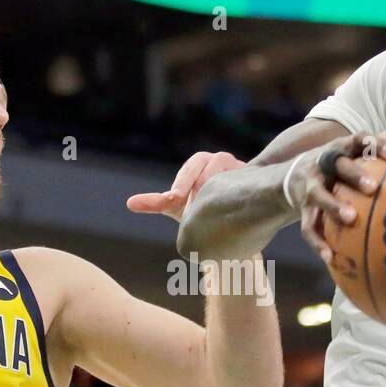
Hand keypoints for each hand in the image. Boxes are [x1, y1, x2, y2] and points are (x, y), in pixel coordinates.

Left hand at [127, 151, 246, 222]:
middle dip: (200, 184)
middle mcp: (222, 161)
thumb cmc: (201, 212)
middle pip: (212, 165)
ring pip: (229, 172)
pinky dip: (240, 193)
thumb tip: (129, 203)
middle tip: (191, 207)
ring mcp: (241, 169)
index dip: (181, 183)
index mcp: (202, 163)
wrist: (232, 225)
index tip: (172, 200)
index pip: (191, 168)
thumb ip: (157, 203)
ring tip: (211, 210)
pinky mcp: (256, 180)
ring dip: (218, 188)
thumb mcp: (178, 208)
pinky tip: (232, 211)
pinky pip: (247, 182)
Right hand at [291, 122, 385, 262]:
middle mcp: (324, 164)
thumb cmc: (341, 165)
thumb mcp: (356, 150)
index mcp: (342, 148)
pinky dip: (318, 243)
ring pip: (320, 195)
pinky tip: (331, 258)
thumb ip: (385, 143)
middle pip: (338, 165)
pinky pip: (308, 227)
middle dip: (355, 175)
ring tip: (351, 219)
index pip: (359, 140)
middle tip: (373, 188)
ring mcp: (312, 187)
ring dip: (334, 206)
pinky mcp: (303, 209)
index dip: (376, 144)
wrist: (294, 175)